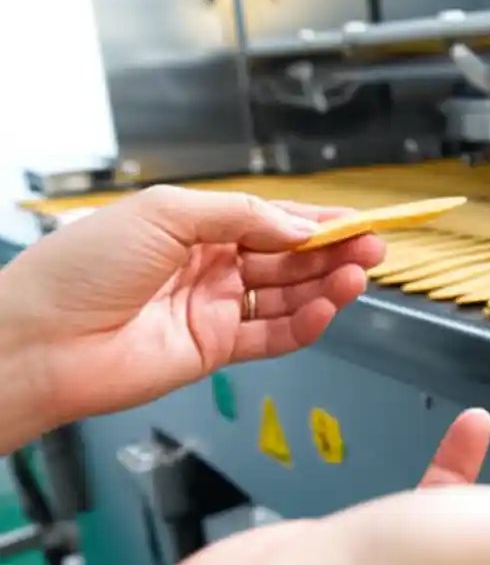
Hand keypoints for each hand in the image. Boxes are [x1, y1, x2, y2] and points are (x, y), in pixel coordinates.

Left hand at [0, 186, 383, 449]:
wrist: (41, 340)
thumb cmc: (81, 268)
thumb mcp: (166, 214)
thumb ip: (241, 217)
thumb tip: (298, 228)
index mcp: (195, 226)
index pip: (273, 219)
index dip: (319, 220)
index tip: (360, 220)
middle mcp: (208, 265)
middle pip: (288, 257)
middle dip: (334, 251)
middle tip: (373, 246)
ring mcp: (213, 308)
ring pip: (288, 295)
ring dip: (327, 285)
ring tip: (358, 275)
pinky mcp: (215, 350)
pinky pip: (273, 335)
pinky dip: (305, 323)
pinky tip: (328, 308)